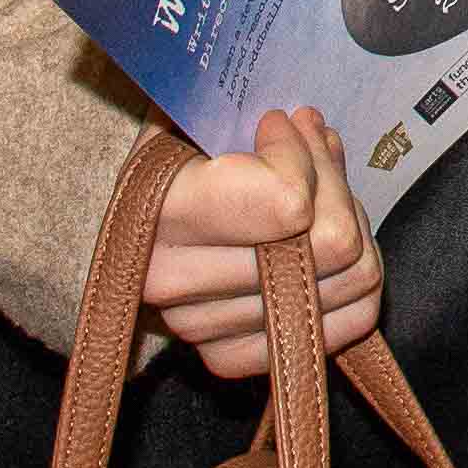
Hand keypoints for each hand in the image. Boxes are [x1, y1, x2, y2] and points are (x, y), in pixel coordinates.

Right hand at [142, 109, 379, 376]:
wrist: (112, 223)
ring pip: (350, 282)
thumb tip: (307, 124)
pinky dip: (355, 280)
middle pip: (330, 243)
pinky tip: (329, 243)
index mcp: (161, 213)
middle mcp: (176, 282)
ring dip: (353, 230)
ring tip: (325, 197)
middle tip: (319, 155)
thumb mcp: (183, 112)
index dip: (303, 155)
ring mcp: (203, 329)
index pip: (287, 202)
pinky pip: (346, 326)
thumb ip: (241, 110)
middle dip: (338, 187)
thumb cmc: (161, 155)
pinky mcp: (229, 356)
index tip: (279, 126)